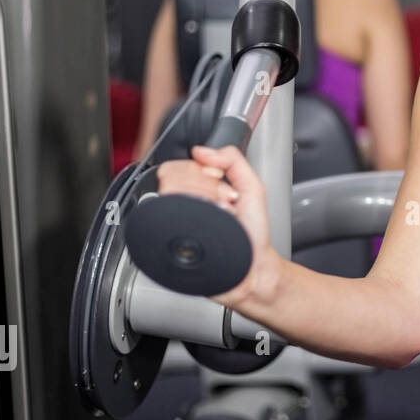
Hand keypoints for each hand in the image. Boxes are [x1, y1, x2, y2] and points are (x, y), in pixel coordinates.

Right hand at [152, 145, 277, 304]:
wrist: (251, 269)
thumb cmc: (250, 236)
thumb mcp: (251, 187)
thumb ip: (233, 159)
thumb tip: (201, 150)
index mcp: (196, 191)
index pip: (179, 165)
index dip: (203, 171)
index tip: (223, 184)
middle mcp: (180, 206)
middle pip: (172, 175)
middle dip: (208, 185)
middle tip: (226, 202)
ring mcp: (173, 222)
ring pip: (170, 191)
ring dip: (206, 198)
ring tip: (222, 213)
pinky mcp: (168, 239)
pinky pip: (169, 214)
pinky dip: (198, 212)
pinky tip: (213, 223)